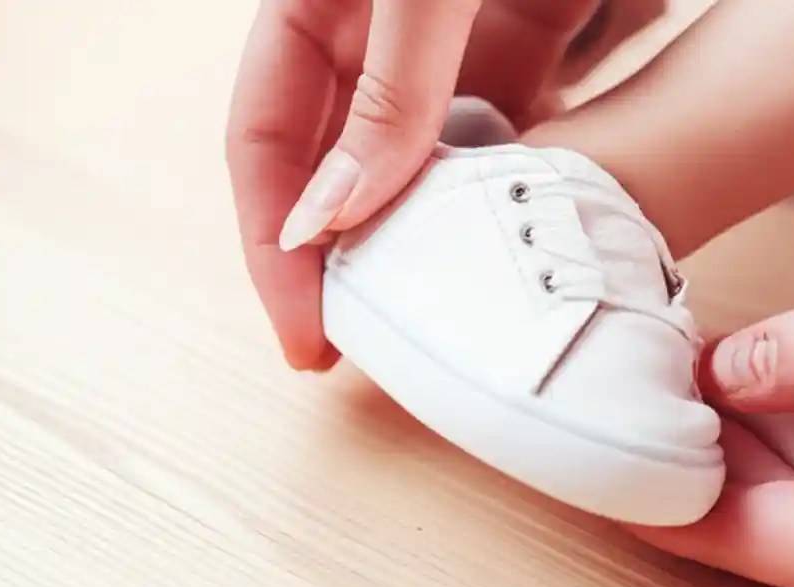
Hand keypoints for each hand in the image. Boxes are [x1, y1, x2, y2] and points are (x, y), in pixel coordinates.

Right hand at [226, 0, 599, 368]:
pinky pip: (511, 117)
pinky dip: (510, 177)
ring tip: (445, 312)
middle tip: (366, 345)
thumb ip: (388, 90)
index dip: (273, 244)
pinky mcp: (530, 30)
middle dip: (344, 253)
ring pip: (424, 151)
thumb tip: (337, 215)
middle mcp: (370, 25)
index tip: (306, 334)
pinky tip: (523, 236)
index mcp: (309, 5)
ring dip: (430, 228)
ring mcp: (450, 31)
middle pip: (335, 160)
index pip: (263, 139)